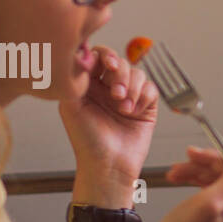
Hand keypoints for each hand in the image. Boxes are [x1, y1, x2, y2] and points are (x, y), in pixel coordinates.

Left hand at [59, 46, 156, 186]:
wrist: (109, 166)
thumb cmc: (87, 141)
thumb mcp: (70, 107)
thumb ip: (74, 79)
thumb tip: (82, 55)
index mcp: (89, 85)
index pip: (99, 57)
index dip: (105, 56)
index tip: (107, 65)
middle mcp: (108, 88)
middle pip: (120, 62)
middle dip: (120, 75)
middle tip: (115, 94)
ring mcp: (128, 96)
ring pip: (137, 74)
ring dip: (132, 88)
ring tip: (124, 108)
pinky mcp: (145, 107)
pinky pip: (151, 88)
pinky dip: (144, 97)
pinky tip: (134, 112)